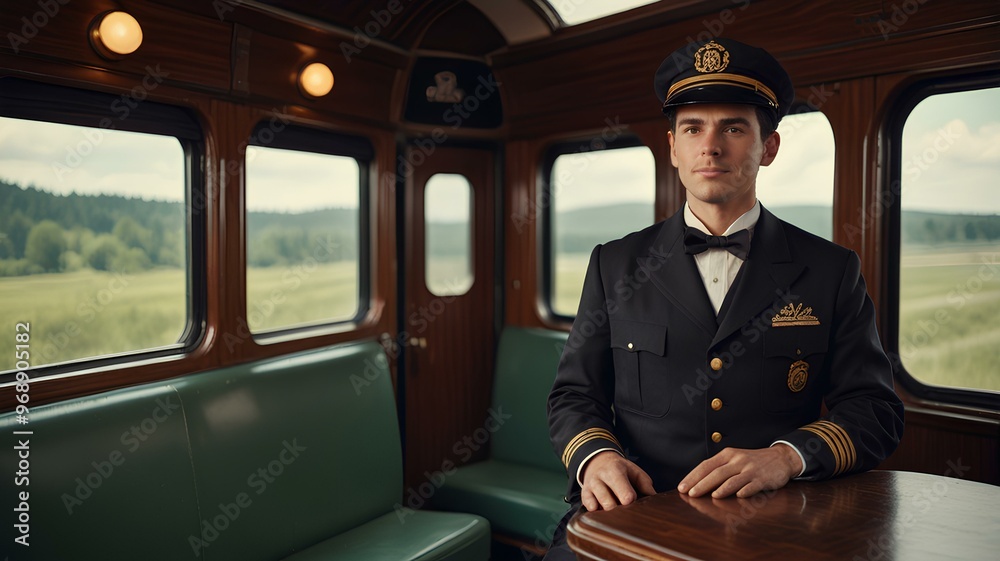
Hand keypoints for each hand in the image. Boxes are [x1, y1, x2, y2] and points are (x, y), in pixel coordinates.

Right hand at [580, 451, 656, 510]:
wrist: (598, 461)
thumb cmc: (620, 469)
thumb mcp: (634, 471)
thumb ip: (645, 484)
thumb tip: (654, 499)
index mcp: (615, 470)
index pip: (624, 492)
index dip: (631, 501)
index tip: (634, 502)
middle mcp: (600, 478)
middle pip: (610, 503)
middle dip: (620, 510)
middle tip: (626, 510)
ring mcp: (590, 486)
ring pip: (598, 507)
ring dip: (608, 513)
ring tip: (616, 511)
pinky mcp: (584, 494)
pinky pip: (589, 508)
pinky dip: (597, 513)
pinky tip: (604, 510)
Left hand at [677, 444, 801, 498]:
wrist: (780, 458)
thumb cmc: (752, 462)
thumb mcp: (734, 460)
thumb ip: (719, 469)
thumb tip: (698, 483)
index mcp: (727, 455)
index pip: (706, 465)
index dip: (693, 476)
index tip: (682, 487)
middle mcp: (737, 460)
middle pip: (716, 472)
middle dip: (702, 484)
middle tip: (690, 494)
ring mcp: (750, 469)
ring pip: (733, 479)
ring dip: (722, 488)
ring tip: (711, 496)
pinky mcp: (763, 479)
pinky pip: (752, 485)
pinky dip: (745, 491)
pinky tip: (738, 496)